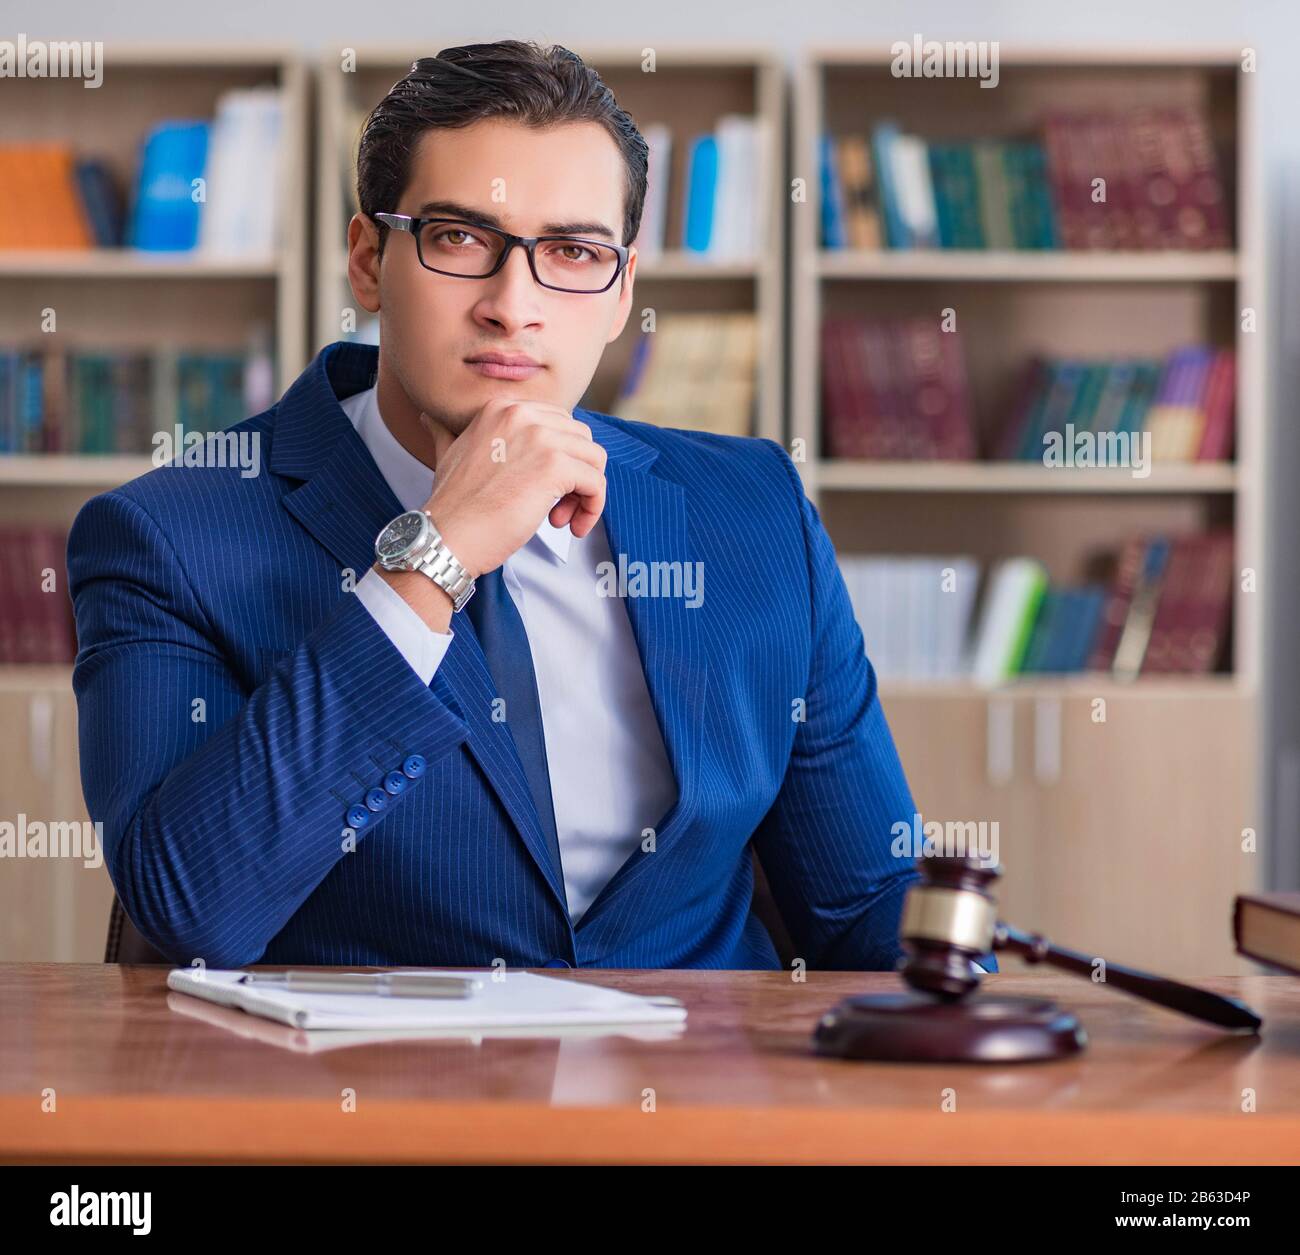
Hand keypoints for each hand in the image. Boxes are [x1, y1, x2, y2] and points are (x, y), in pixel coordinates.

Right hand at [418, 397, 607, 577]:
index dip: (560, 457)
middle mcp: (522, 415)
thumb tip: (429, 418)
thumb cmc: (452, 505)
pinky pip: (597, 483)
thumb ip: (447, 431)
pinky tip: (571, 526)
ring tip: (560, 517)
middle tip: (555, 507)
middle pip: (581, 439)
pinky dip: (593, 508)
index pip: (558, 423)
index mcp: (502, 408)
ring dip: (585, 492)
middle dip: (576, 474)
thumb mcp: (447, 454)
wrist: (445, 535)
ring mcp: (540, 438)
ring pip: (594, 459)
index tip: (543, 487)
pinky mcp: (554, 467)